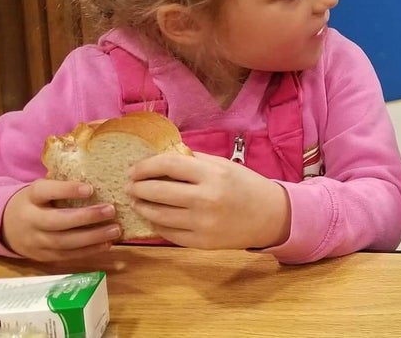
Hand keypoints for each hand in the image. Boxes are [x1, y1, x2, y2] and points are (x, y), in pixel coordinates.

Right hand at [1, 180, 119, 261]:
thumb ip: (61, 184)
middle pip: (56, 221)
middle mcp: (29, 220)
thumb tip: (95, 172)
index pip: (44, 192)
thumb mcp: (40, 189)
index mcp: (30, 198)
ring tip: (115, 230)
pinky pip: (66, 255)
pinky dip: (88, 251)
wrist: (6, 226)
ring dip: (92, 237)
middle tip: (111, 210)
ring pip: (63, 242)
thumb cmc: (35, 202)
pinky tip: (107, 244)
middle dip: (86, 217)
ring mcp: (34, 241)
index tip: (90, 188)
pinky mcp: (42, 256)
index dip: (66, 190)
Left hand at [128, 152, 290, 249]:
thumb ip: (193, 161)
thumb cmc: (246, 186)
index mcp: (212, 174)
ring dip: (142, 207)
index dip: (145, 166)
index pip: (168, 165)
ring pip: (158, 215)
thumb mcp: (223, 165)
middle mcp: (206, 198)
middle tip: (130, 186)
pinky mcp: (201, 243)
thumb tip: (160, 158)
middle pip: (157, 191)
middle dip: (137, 187)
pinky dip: (157, 224)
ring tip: (137, 201)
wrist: (270, 216)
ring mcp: (203, 223)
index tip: (134, 169)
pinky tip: (154, 217)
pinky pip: (169, 233)